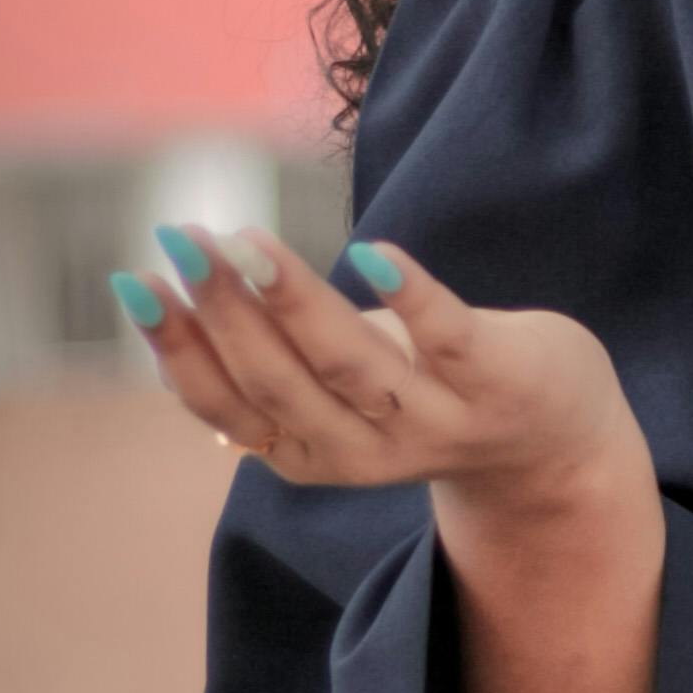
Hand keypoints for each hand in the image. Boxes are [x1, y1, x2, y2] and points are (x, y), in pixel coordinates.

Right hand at [118, 224, 650, 544]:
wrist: (558, 441)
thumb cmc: (426, 391)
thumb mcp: (338, 396)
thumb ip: (268, 375)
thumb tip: (167, 324)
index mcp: (313, 453)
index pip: (230, 406)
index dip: (179, 349)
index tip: (134, 281)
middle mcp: (368, 450)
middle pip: (280, 382)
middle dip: (223, 311)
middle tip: (180, 238)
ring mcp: (437, 418)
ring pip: (349, 364)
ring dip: (292, 301)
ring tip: (246, 241)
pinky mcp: (498, 380)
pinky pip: (448, 338)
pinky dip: (410, 297)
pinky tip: (373, 253)